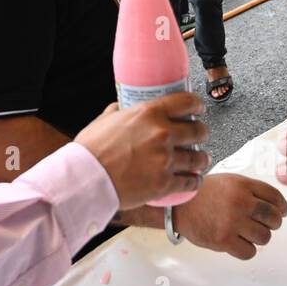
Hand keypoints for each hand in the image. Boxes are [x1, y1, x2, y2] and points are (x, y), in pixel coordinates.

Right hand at [75, 93, 209, 208]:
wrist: (85, 179)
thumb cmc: (90, 151)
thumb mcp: (104, 121)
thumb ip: (117, 112)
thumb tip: (119, 108)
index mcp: (148, 114)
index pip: (186, 102)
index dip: (197, 104)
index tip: (199, 108)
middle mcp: (162, 134)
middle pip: (198, 130)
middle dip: (201, 133)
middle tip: (198, 136)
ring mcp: (165, 160)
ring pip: (198, 158)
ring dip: (201, 159)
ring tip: (199, 160)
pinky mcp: (164, 184)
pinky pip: (190, 182)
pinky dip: (194, 181)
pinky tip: (192, 180)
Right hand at [173, 173, 286, 258]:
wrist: (177, 206)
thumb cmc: (201, 194)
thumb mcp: (229, 181)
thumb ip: (250, 190)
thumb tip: (275, 205)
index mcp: (242, 185)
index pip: (275, 197)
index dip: (281, 208)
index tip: (281, 213)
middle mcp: (240, 202)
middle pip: (274, 219)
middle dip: (272, 223)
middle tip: (264, 224)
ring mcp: (232, 222)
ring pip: (264, 237)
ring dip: (258, 237)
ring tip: (247, 233)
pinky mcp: (223, 240)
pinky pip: (249, 252)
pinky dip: (246, 249)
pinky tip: (238, 242)